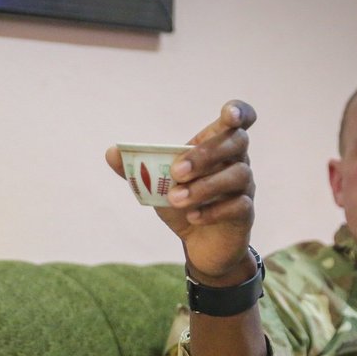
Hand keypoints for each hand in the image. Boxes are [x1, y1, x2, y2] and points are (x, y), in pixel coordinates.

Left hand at [105, 100, 257, 283]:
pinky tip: (193, 217)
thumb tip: (111, 152)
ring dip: (204, 186)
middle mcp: (236, 161)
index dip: (238, 111)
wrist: (200, 244)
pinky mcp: (246, 213)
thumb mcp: (157, 186)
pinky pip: (238, 205)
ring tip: (175, 199)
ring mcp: (245, 186)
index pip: (238, 118)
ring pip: (237, 174)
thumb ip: (137, 168)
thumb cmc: (183, 205)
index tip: (227, 114)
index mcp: (216, 146)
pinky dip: (213, 210)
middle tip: (175, 172)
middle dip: (205, 154)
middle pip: (236, 142)